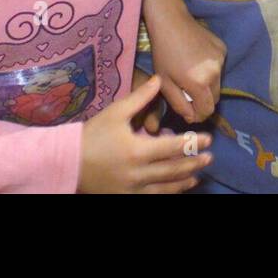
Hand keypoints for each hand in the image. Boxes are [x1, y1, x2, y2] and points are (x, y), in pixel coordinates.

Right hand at [78, 75, 211, 192]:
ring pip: (165, 188)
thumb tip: (159, 79)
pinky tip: (177, 189)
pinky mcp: (125, 197)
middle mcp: (137, 173)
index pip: (173, 147)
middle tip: (210, 157)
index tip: (207, 139)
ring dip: (184, 181)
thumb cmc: (92, 135)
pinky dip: (168, 193)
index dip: (192, 143)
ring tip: (198, 175)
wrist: (67, 162)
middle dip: (193, 163)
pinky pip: (152, 197)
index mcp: (137, 150)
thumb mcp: (115, 112)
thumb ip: (140, 97)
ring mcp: (132, 189)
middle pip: (173, 169)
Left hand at [143, 0, 224, 123]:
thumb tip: (191, 117)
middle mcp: (215, 72)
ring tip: (192, 77)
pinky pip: (219, 68)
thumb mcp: (165, 83)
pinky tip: (197, 61)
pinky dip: (211, 70)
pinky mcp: (223, 49)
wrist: (171, 22)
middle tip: (189, 96)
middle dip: (203, 101)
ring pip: (218, 83)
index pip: (207, 110)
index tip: (190, 113)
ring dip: (208, 86)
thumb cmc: (163, 53)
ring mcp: (221, 59)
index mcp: (199, 83)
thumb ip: (179, 104)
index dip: (199, 115)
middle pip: (215, 98)